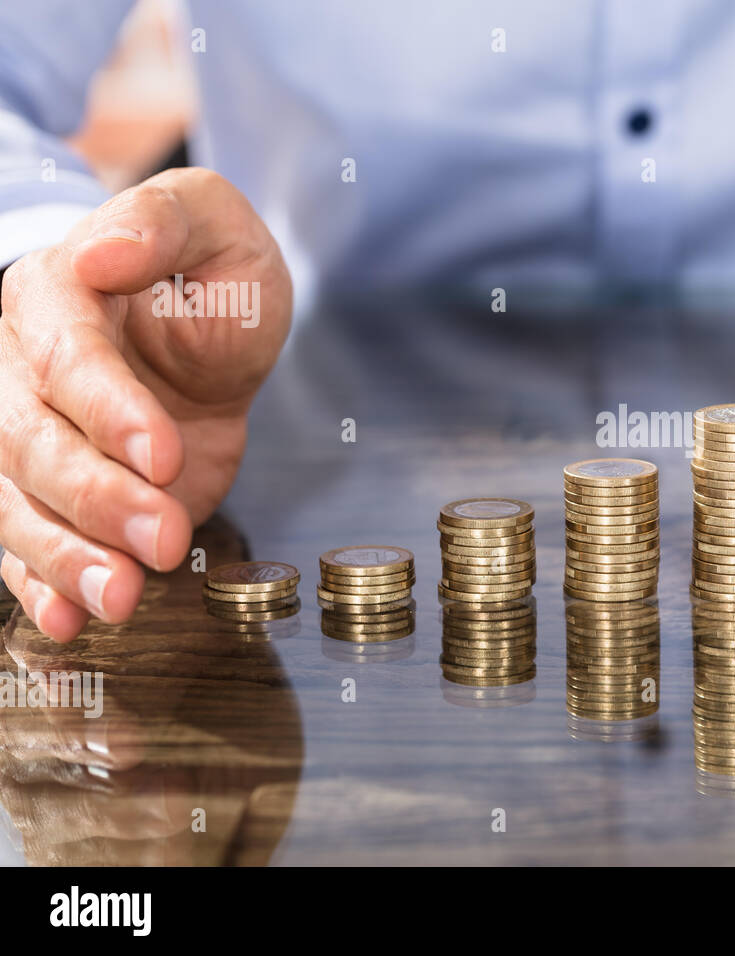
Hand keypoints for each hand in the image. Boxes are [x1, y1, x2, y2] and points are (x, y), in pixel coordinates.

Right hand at [0, 168, 291, 640]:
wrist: (208, 327)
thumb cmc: (210, 271)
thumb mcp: (211, 223)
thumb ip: (161, 225)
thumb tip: (103, 249)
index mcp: (55, 296)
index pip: (68, 359)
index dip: (109, 411)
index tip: (163, 454)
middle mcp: (23, 370)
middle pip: (33, 443)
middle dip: (97, 498)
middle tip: (163, 536)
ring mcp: (36, 437)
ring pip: (21, 503)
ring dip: (67, 557)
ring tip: (120, 598)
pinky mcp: (62, 491)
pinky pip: (28, 542)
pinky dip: (45, 585)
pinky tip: (68, 620)